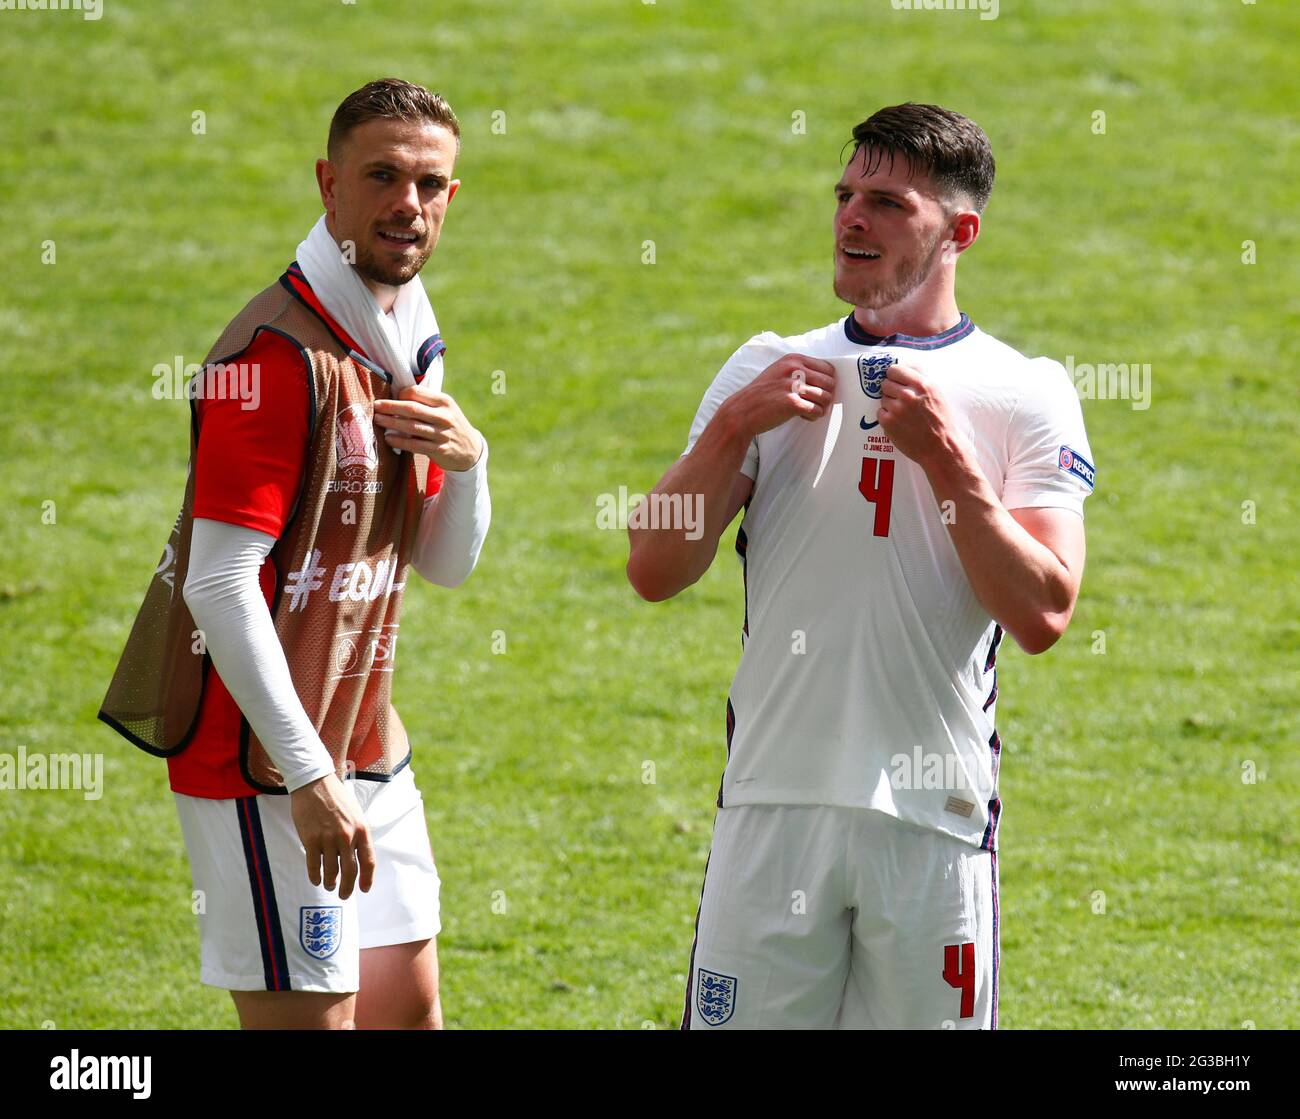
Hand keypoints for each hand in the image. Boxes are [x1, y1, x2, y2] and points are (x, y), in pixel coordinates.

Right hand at [290, 772, 375, 899]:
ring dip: (330, 883)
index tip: (364, 889)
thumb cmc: (337, 799)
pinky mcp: (311, 839)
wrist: (315, 784)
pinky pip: (313, 866)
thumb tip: (358, 858)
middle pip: (350, 872)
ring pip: (331, 872)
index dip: (367, 879)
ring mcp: (328, 838)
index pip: (368, 861)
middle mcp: (347, 836)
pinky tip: (316, 879)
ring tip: (329, 885)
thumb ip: (358, 835)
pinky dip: (315, 876)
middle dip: (347, 888)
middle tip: (344, 895)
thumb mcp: (356, 814)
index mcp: (361, 830)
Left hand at [373, 386, 483, 471]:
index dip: (401, 395)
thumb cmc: (451, 426)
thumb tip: (397, 397)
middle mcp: (444, 416)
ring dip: (392, 423)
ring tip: (378, 420)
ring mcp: (442, 434)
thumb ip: (426, 403)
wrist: (470, 450)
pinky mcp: (439, 450)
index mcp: (445, 402)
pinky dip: (400, 442)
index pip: (417, 392)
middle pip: (412, 409)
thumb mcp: (446, 409)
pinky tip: (389, 439)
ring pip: (411, 427)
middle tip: (376, 406)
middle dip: (391, 407)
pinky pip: (415, 445)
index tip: (391, 398)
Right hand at [725, 353, 836, 437]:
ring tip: (806, 410)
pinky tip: (801, 416)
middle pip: (830, 383)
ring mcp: (792, 386)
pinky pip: (817, 411)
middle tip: (812, 403)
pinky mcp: (792, 403)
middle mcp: (794, 369)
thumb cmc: (762, 394)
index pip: (828, 368)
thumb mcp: (779, 372)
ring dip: (819, 407)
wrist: (741, 411)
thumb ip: (800, 370)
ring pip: (826, 397)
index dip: (826, 382)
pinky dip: (812, 417)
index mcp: (793, 359)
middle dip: (825, 396)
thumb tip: (828, 377)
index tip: (815, 391)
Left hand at [877, 361, 959, 464]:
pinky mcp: (889, 423)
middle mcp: (908, 395)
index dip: (894, 375)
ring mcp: (897, 409)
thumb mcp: (937, 393)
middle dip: (891, 390)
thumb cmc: (940, 419)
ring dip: (890, 404)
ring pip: (883, 398)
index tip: (896, 381)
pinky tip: (899, 422)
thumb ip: (920, 377)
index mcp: (922, 385)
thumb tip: (905, 364)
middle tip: (901, 400)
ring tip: (904, 414)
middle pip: (885, 383)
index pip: (894, 369)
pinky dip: (887, 417)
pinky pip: (880, 412)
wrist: (941, 447)